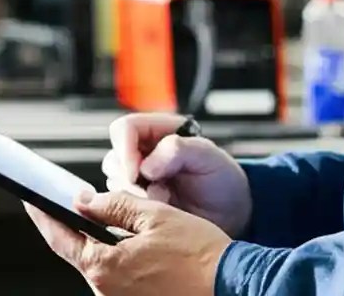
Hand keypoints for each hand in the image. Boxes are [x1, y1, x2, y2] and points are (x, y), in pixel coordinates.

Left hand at [25, 191, 231, 295]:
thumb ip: (113, 206)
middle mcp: (107, 291)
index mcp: (104, 267)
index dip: (43, 215)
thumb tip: (83, 201)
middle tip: (71, 199)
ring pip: (101, 263)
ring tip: (109, 216)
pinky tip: (133, 242)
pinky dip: (119, 256)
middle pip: (80, 252)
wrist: (233, 287)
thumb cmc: (200, 255)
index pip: (60, 238)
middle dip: (75, 225)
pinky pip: (119, 276)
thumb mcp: (155, 216)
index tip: (30, 199)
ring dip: (101, 241)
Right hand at [103, 113, 251, 236]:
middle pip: (114, 156)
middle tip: (155, 190)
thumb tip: (147, 164)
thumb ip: (179, 150)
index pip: (125, 128)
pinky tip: (160, 209)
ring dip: (135, 195)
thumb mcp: (209, 158)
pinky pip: (120, 204)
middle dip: (130, 177)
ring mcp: (140, 177)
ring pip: (114, 181)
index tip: (137, 172)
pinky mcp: (137, 201)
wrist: (229, 216)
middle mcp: (145, 151)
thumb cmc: (223, 181)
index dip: (125, 148)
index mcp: (161, 130)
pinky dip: (136, 209)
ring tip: (166, 199)